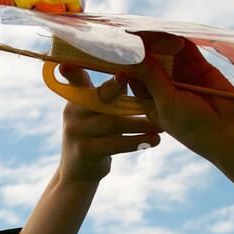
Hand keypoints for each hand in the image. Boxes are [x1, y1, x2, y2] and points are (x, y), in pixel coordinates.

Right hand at [56, 64, 162, 183]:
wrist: (78, 172)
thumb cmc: (94, 135)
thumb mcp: (92, 113)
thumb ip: (104, 96)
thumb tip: (135, 74)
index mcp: (76, 98)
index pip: (77, 79)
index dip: (76, 70)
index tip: (80, 61)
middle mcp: (73, 112)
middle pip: (100, 98)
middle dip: (119, 90)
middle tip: (145, 86)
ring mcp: (76, 132)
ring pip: (113, 123)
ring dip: (140, 124)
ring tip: (160, 125)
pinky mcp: (85, 151)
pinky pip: (116, 144)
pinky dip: (137, 142)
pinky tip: (154, 141)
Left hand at [128, 33, 233, 202]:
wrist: (227, 129)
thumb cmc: (190, 124)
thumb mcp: (165, 101)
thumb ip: (151, 77)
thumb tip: (133, 55)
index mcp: (148, 99)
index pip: (131, 76)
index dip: (123, 62)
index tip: (111, 47)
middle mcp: (162, 84)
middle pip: (146, 60)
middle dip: (137, 47)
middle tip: (123, 30)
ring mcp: (179, 73)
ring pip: (163, 51)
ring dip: (155, 40)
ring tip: (142, 27)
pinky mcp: (196, 64)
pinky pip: (183, 47)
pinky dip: (175, 37)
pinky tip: (164, 29)